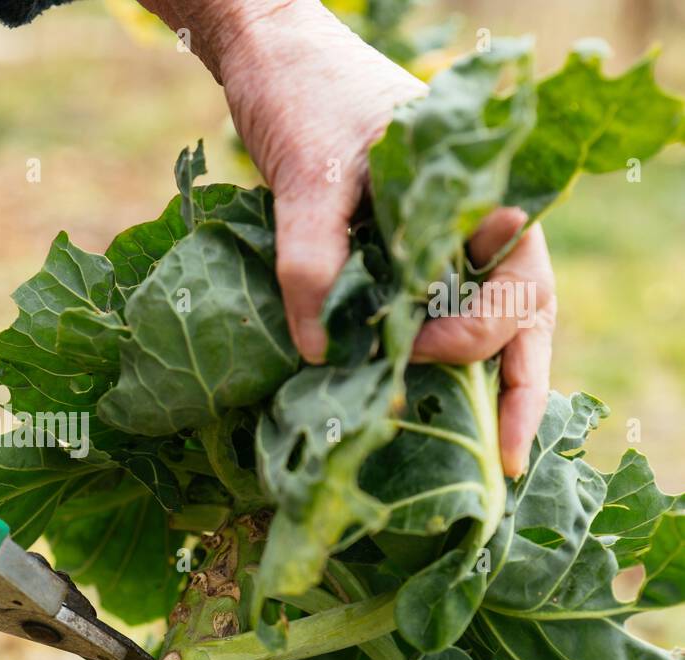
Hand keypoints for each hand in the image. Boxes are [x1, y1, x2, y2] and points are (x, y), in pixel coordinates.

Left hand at [139, 0, 555, 475]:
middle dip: (510, 393)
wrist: (274, 59)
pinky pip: (427, 316)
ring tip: (478, 464)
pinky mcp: (396, 255)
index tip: (412, 352)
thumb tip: (314, 352)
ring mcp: (439, 242)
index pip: (518, 290)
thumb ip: (312, 259)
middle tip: (496, 466)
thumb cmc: (309, 97)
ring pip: (483, 325)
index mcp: (483, 195)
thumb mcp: (309, 173)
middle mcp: (473, 225)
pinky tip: (410, 408)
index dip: (476, 339)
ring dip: (478, 390)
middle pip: (519, 321)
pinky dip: (424, 363)